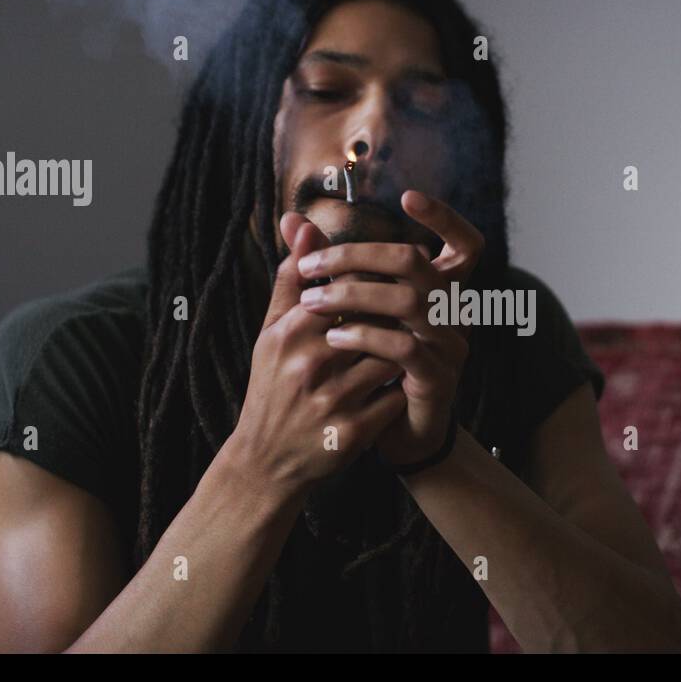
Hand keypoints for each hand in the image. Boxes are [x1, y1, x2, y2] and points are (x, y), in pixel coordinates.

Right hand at [226, 212, 407, 500]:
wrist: (266, 462)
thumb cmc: (272, 387)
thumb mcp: (272, 330)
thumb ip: (293, 275)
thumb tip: (299, 219)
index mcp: (292, 332)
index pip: (350, 290)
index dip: (377, 287)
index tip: (393, 287)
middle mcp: (310, 363)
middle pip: (376, 322)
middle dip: (397, 319)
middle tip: (414, 316)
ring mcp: (331, 401)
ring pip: (391, 359)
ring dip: (405, 353)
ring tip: (411, 348)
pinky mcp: (351, 434)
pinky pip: (394, 400)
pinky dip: (402, 391)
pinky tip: (403, 388)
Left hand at [294, 190, 485, 465]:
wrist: (392, 436)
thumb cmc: (371, 369)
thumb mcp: (348, 314)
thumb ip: (325, 267)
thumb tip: (292, 220)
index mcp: (439, 293)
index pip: (464, 245)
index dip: (445, 218)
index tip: (408, 197)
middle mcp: (452, 314)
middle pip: (418, 264)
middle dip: (360, 256)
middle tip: (312, 265)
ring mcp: (449, 346)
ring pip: (410, 301)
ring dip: (355, 296)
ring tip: (311, 303)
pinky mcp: (436, 379)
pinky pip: (405, 348)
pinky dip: (367, 337)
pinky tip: (335, 339)